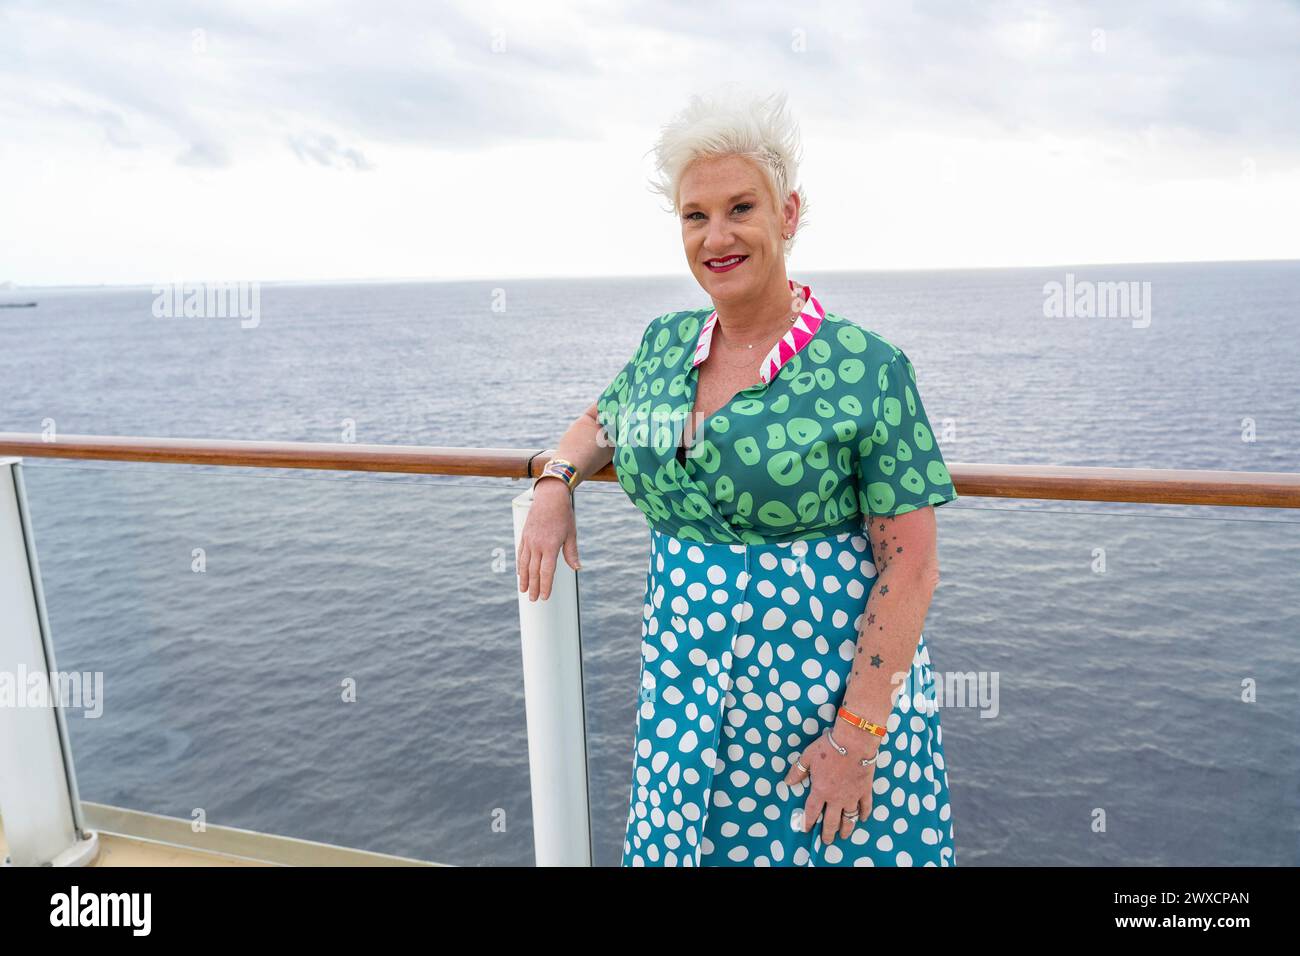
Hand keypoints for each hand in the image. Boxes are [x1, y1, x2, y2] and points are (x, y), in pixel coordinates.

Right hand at [516, 478, 580, 601]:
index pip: (546, 571)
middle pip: (534, 571)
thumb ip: (571, 553)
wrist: (550, 496)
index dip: (545, 586)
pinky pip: (521, 554)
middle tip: (533, 599)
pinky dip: (520, 565)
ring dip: (524, 579)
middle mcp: (537, 545)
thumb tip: (577, 568)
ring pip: (524, 564)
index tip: (545, 596)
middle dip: (534, 587)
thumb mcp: (571, 534)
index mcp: (550, 546)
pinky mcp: (524, 536)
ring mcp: (529, 540)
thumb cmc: (563, 515)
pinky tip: (520, 573)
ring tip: (523, 591)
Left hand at [784, 730, 876, 845]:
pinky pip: (865, 807)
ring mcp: (852, 796)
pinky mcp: (865, 791)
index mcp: (820, 790)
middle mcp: (836, 798)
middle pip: (831, 821)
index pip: (812, 811)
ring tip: (843, 836)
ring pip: (849, 819)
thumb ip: (798, 771)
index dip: (808, 822)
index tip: (806, 829)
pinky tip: (862, 819)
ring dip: (846, 829)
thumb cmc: (829, 747)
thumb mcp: (808, 756)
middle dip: (828, 833)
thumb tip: (787, 782)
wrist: (854, 741)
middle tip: (826, 841)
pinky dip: (864, 814)